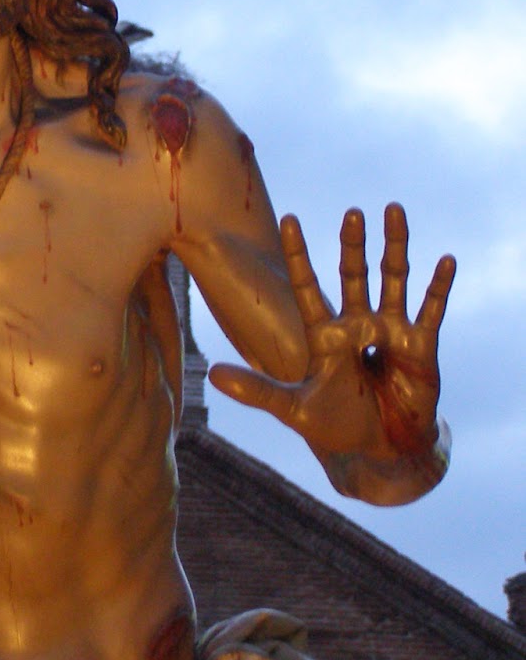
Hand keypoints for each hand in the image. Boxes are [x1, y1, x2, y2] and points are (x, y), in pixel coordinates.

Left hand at [208, 205, 454, 500]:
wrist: (380, 449)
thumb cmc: (336, 425)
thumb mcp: (293, 409)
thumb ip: (257, 391)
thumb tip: (213, 375)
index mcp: (324, 336)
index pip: (307, 287)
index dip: (299, 255)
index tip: (289, 220)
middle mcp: (356, 326)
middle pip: (352, 276)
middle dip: (352, 245)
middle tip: (352, 212)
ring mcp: (389, 333)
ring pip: (392, 280)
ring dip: (395, 247)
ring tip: (394, 210)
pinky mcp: (419, 348)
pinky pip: (431, 310)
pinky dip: (438, 286)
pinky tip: (446, 259)